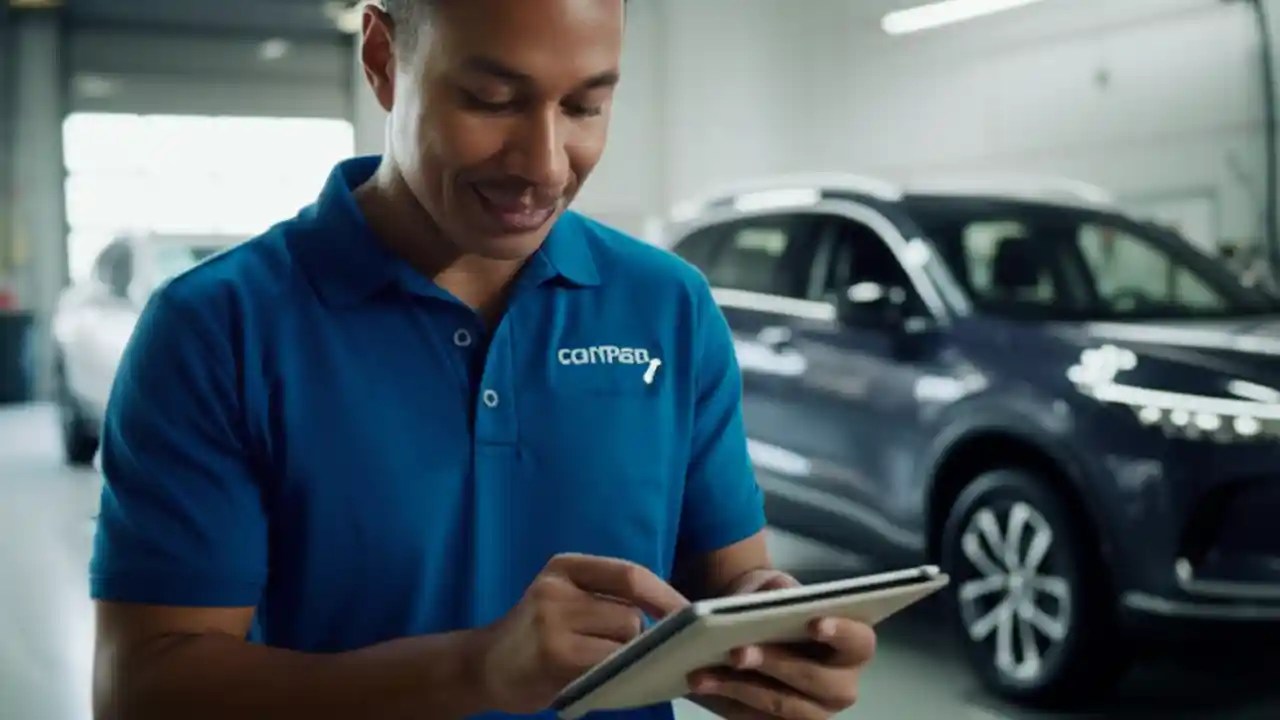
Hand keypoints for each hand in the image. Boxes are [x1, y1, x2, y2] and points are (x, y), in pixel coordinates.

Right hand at [476, 553, 688, 713]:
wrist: (484, 667)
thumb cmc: (535, 636)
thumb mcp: (563, 599)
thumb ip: (605, 598)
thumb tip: (672, 613)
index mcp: (565, 566)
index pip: (630, 574)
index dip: (665, 596)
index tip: (691, 615)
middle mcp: (557, 587)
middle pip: (631, 612)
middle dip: (638, 637)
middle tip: (624, 654)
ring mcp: (553, 621)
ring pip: (623, 638)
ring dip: (626, 657)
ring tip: (600, 665)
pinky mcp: (555, 655)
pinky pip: (609, 664)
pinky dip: (617, 674)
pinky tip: (602, 681)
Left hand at [689, 570, 876, 718]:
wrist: (746, 624)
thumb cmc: (771, 602)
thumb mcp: (772, 585)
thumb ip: (776, 589)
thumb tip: (775, 595)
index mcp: (853, 647)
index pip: (859, 642)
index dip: (842, 633)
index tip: (814, 623)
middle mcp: (841, 686)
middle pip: (816, 681)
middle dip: (776, 665)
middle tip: (738, 651)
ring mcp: (813, 712)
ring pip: (781, 706)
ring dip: (741, 688)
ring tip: (706, 672)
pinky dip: (727, 701)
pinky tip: (703, 683)